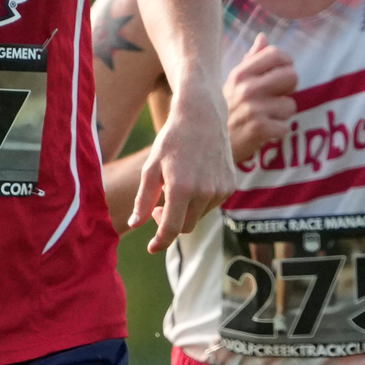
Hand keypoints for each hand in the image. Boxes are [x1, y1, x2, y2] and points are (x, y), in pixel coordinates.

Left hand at [129, 95, 234, 253]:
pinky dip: (199, 201)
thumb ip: (143, 199)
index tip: (152, 247)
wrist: (202, 117)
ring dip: (185, 210)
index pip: (172, 229)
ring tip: (177, 185)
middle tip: (158, 208)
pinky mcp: (230, 185)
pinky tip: (194, 180)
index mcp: (181, 188)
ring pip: (199, 216)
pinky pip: (211, 204)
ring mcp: (220, 190)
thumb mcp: (151, 168)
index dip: (160, 241)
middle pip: (186, 227)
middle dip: (170, 224)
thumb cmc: (171, 141)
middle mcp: (204, 192)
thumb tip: (134, 225)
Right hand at [225, 33, 296, 163]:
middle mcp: (247, 87)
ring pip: (290, 105)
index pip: (277, 54)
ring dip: (281, 115)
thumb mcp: (232, 82)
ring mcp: (253, 108)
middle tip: (276, 97)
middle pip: (292, 76)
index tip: (283, 73)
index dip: (287, 63)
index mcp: (240, 73)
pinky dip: (277, 132)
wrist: (207, 145)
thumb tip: (263, 37)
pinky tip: (262, 132)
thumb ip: (251, 60)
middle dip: (289, 89)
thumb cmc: (225, 111)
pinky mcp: (259, 129)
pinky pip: (285, 127)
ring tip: (263, 118)